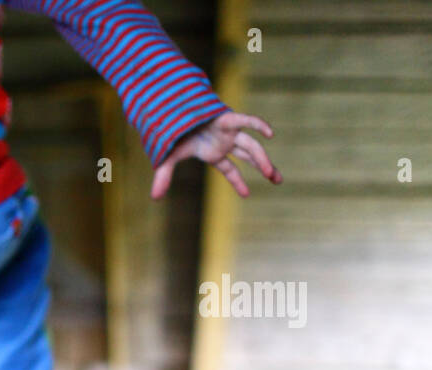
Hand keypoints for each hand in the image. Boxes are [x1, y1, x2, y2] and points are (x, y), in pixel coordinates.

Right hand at [150, 111, 281, 199]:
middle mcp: (225, 142)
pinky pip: (245, 121)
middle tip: (277, 180)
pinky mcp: (227, 118)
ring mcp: (228, 131)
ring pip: (251, 146)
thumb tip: (154, 198)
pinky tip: (270, 134)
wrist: (170, 110)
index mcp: (213, 152)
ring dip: (262, 159)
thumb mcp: (168, 158)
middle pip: (249, 155)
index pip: (230, 169)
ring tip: (273, 175)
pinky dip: (258, 125)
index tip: (246, 195)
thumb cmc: (170, 131)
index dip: (238, 182)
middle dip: (264, 166)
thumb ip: (163, 176)